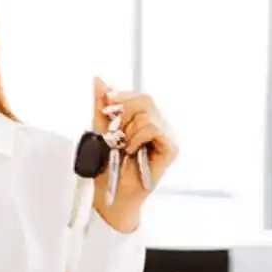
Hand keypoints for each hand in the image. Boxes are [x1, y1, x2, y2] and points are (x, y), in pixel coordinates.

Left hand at [91, 77, 179, 225]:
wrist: (112, 192)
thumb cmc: (108, 165)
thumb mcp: (100, 129)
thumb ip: (101, 104)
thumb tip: (98, 79)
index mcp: (146, 118)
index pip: (139, 95)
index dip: (121, 98)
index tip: (107, 108)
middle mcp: (161, 124)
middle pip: (145, 99)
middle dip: (123, 114)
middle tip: (115, 133)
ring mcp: (168, 135)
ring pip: (147, 114)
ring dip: (128, 131)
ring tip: (124, 147)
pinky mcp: (172, 147)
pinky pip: (153, 128)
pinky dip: (136, 138)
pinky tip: (132, 150)